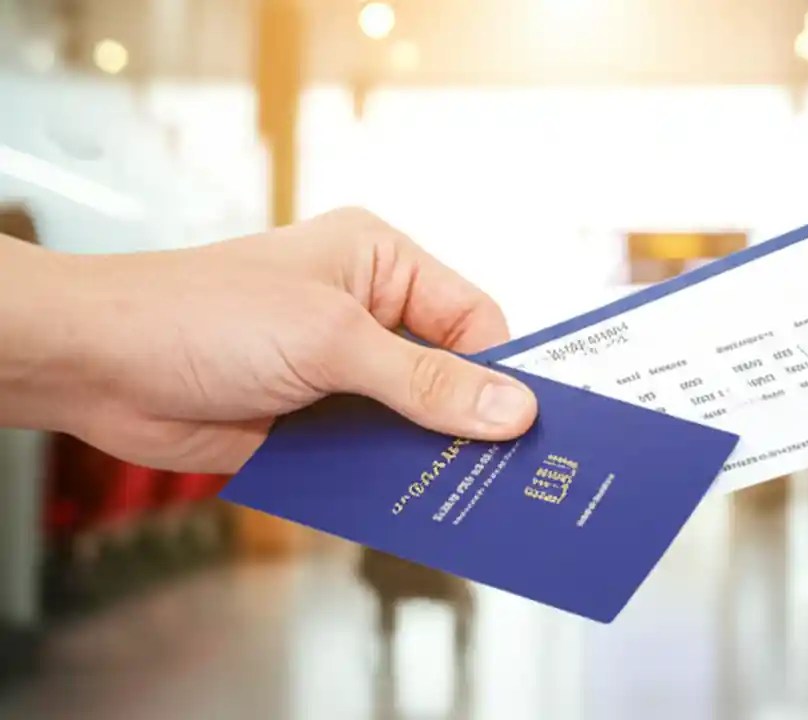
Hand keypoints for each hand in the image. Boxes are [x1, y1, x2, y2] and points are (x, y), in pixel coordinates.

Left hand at [5, 208, 537, 472]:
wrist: (97, 365)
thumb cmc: (202, 314)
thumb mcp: (332, 341)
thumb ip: (425, 381)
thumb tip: (512, 409)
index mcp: (381, 262)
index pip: (473, 317)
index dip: (502, 370)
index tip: (533, 424)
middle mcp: (366, 312)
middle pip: (449, 373)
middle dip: (470, 420)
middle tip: (511, 471)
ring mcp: (338, 370)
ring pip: (411, 420)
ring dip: (426, 456)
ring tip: (467, 497)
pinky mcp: (311, 420)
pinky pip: (370, 453)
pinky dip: (386, 479)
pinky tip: (408, 506)